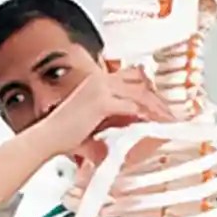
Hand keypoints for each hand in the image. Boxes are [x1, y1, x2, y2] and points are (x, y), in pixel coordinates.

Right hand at [33, 66, 173, 160]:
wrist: (47, 138)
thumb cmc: (63, 134)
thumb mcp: (92, 122)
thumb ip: (111, 122)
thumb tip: (127, 132)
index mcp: (96, 80)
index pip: (130, 78)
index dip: (148, 91)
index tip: (160, 105)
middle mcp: (99, 80)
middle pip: (139, 83)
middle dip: (157, 99)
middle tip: (169, 113)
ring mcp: (100, 89)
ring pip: (139, 93)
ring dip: (156, 107)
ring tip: (167, 119)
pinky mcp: (101, 102)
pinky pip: (131, 107)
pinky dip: (145, 116)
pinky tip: (154, 123)